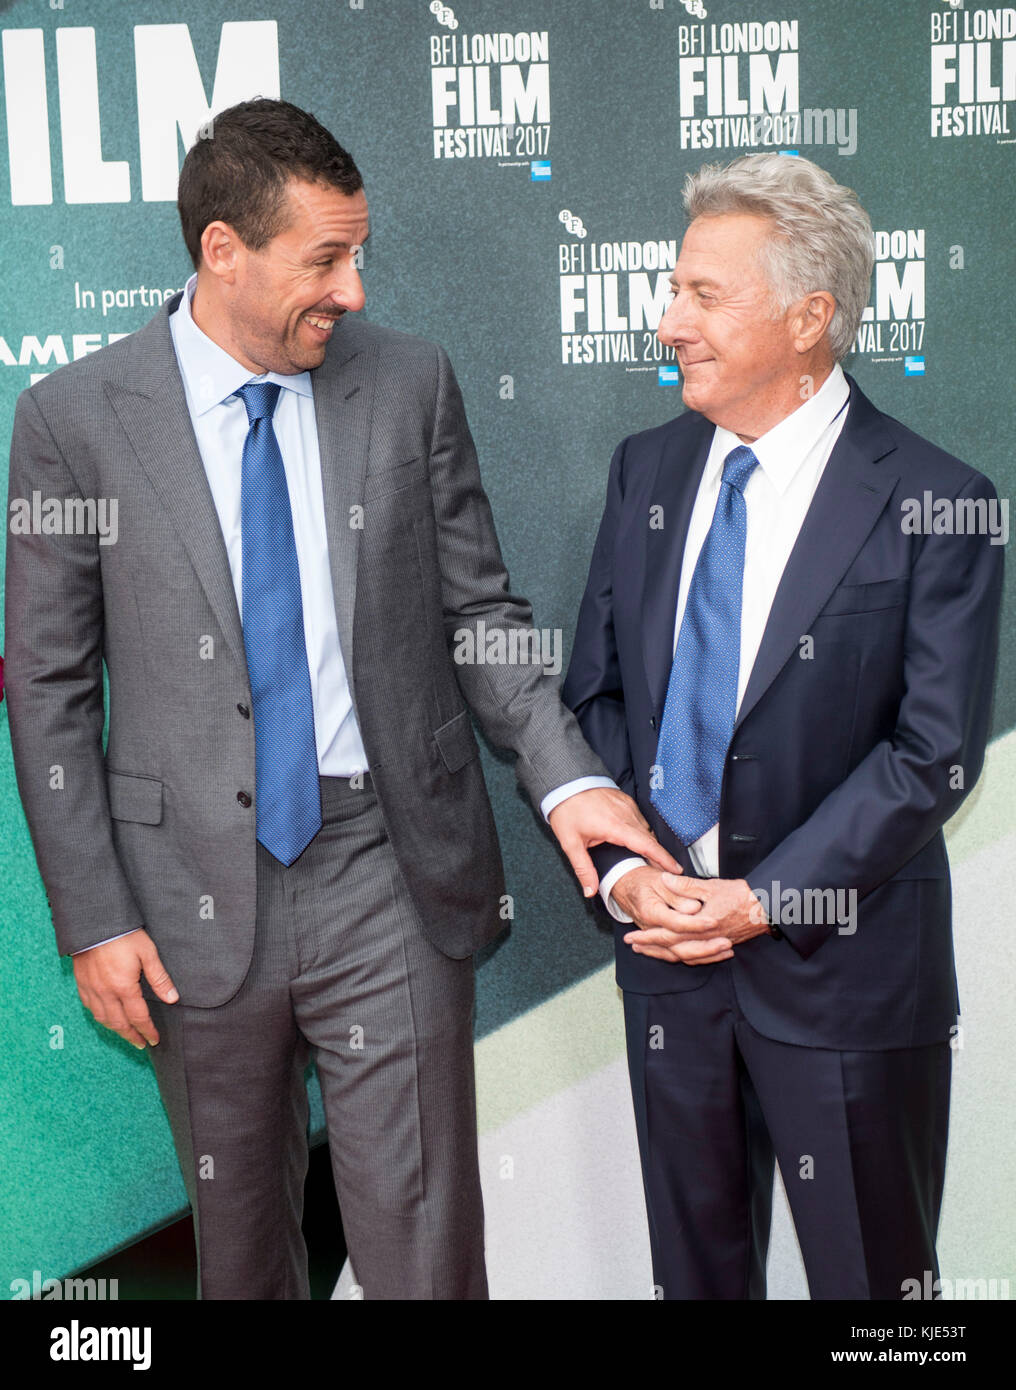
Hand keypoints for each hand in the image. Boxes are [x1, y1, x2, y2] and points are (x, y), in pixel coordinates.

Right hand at [72, 929, 178, 1048]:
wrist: (95, 922)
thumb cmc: (124, 934)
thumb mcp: (147, 953)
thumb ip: (159, 978)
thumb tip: (172, 998)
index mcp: (123, 987)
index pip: (138, 1017)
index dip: (147, 1030)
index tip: (154, 1040)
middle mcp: (105, 993)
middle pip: (119, 1023)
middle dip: (132, 1036)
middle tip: (141, 1044)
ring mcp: (91, 989)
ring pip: (102, 1018)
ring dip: (116, 1030)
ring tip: (126, 1034)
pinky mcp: (81, 983)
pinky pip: (89, 1007)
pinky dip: (99, 1017)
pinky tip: (105, 1018)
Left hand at [548, 787, 680, 897]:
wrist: (566, 782)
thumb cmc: (567, 811)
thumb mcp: (571, 843)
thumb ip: (583, 869)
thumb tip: (590, 891)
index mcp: (615, 827)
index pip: (647, 845)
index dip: (663, 859)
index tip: (676, 870)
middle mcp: (626, 815)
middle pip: (651, 839)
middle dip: (660, 856)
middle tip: (664, 873)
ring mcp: (628, 806)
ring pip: (646, 829)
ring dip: (650, 844)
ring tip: (651, 860)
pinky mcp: (626, 801)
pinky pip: (640, 819)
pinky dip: (642, 832)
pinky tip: (637, 842)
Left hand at [623, 874, 770, 961]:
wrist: (769, 908)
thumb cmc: (743, 896)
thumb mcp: (712, 886)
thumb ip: (687, 886)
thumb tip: (665, 880)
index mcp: (700, 926)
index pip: (668, 935)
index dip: (647, 937)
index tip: (631, 937)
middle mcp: (705, 940)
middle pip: (672, 949)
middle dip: (651, 948)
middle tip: (633, 945)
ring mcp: (713, 945)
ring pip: (684, 956)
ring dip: (664, 954)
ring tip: (648, 951)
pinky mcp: (721, 945)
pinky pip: (698, 958)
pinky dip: (683, 958)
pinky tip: (675, 955)